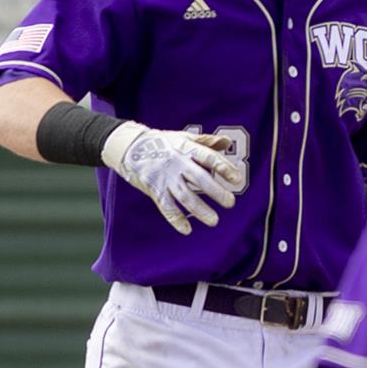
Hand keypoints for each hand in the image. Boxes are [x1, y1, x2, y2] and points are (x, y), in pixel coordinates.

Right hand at [102, 122, 243, 234]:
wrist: (129, 146)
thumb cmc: (163, 143)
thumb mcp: (184, 138)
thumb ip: (207, 142)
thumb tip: (227, 142)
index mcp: (187, 148)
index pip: (208, 157)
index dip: (223, 167)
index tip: (237, 179)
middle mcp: (177, 163)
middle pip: (199, 178)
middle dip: (215, 192)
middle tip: (230, 202)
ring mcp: (165, 177)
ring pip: (184, 195)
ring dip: (199, 209)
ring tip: (214, 221)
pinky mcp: (154, 189)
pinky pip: (166, 206)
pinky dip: (175, 219)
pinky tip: (187, 230)